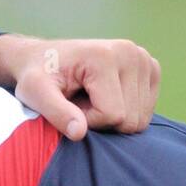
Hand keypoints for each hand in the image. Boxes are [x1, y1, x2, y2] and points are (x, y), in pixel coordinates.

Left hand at [0, 35, 160, 139]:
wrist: (44, 57)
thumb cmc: (37, 75)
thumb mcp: (34, 92)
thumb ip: (55, 112)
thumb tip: (79, 133)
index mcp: (105, 56)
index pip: (113, 114)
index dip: (88, 120)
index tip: (68, 105)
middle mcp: (132, 53)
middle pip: (131, 119)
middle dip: (101, 120)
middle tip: (78, 101)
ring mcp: (145, 59)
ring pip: (140, 119)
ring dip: (112, 116)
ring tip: (89, 97)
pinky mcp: (151, 68)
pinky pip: (146, 111)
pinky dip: (125, 110)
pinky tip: (104, 95)